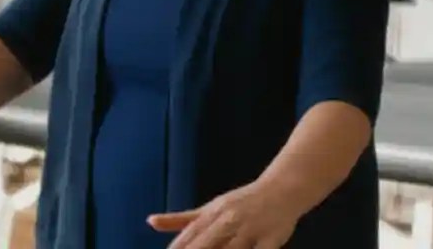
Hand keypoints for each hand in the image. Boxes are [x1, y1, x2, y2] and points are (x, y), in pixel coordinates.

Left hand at [147, 181, 298, 248]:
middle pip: (206, 244)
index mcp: (211, 214)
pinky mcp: (271, 240)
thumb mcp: (209, 208)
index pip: (189, 237)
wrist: (282, 189)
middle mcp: (228, 221)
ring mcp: (250, 230)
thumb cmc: (241, 202)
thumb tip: (150, 221)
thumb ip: (180, 219)